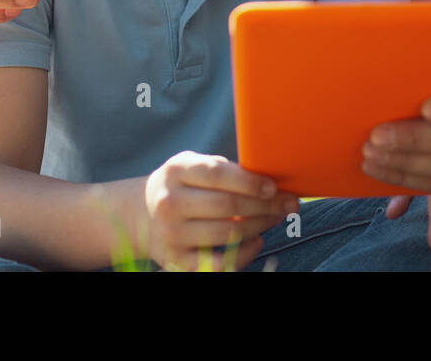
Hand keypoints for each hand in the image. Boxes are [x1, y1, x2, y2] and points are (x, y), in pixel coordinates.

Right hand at [141, 151, 298, 271]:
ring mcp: (171, 235)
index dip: (250, 181)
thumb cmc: (183, 185)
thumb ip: (225, 170)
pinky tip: (257, 241)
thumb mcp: (194, 165)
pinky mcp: (175, 261)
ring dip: (260, 226)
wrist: (142, 214)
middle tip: (288, 204)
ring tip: (276, 218)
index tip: (274, 187)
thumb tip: (271, 183)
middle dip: (264, 206)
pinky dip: (244, 254)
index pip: (217, 174)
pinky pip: (217, 263)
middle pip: (227, 206)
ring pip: (227, 233)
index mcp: (176, 172)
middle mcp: (169, 203)